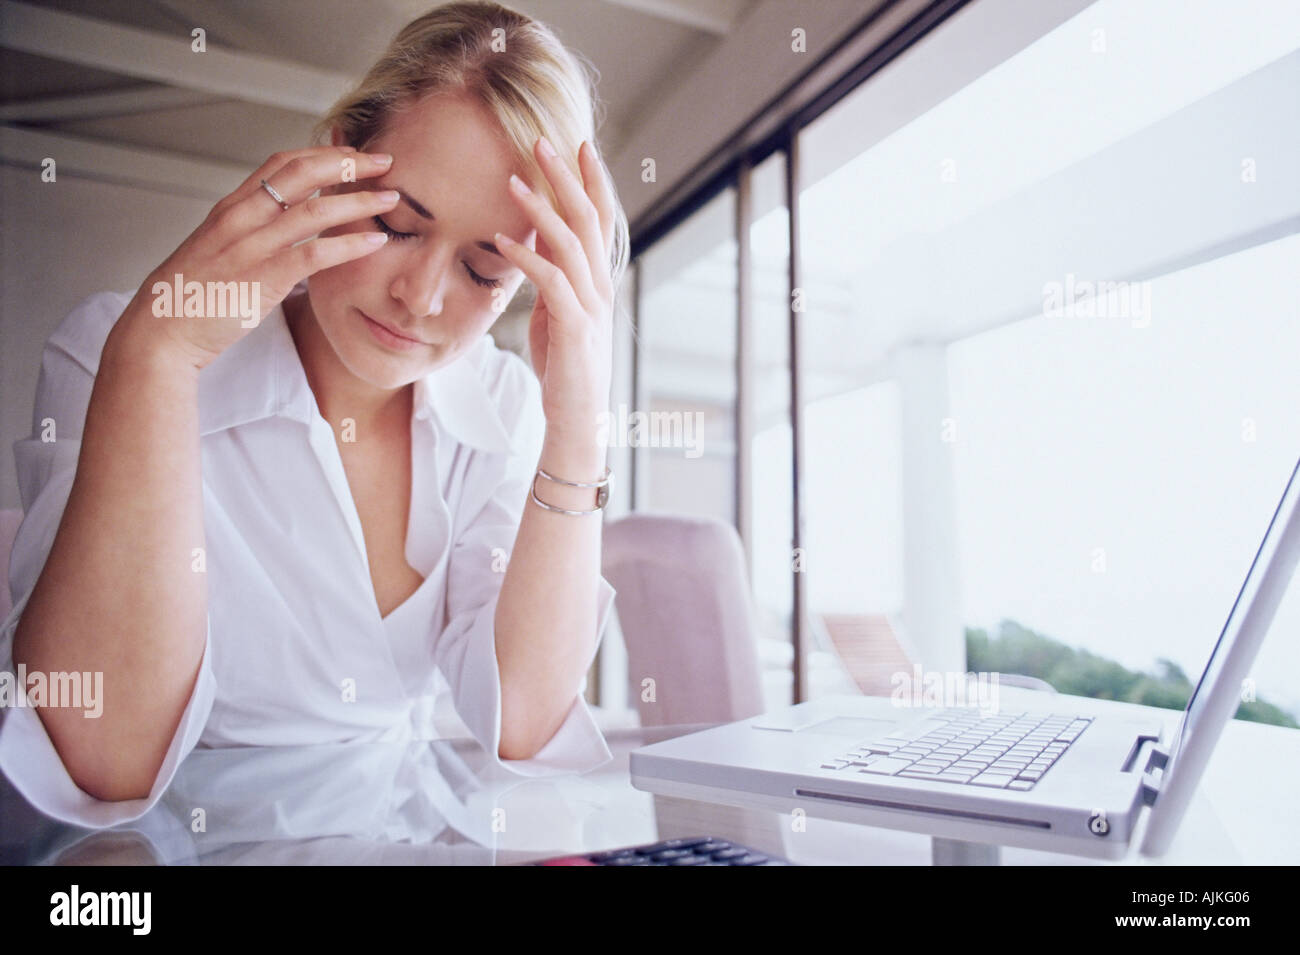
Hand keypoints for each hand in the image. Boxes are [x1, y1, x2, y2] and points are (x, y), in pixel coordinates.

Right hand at [116, 145, 399, 369]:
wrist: (161, 331)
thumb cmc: (192, 297)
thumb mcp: (219, 252)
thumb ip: (249, 235)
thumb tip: (283, 231)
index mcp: (230, 209)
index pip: (280, 163)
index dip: (322, 153)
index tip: (353, 154)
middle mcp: (240, 218)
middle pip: (301, 172)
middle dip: (348, 163)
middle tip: (385, 161)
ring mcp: (251, 245)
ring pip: (315, 209)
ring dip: (360, 200)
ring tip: (392, 198)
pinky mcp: (263, 276)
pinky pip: (316, 252)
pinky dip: (350, 244)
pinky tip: (376, 242)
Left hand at [495, 138, 616, 452]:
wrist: (577, 418)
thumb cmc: (563, 366)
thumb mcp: (557, 311)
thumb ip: (553, 273)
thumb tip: (537, 234)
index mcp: (599, 280)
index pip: (602, 218)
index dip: (591, 180)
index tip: (575, 144)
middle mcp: (601, 287)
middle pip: (589, 219)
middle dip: (565, 178)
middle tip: (543, 140)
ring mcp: (591, 307)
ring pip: (571, 244)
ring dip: (541, 208)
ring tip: (514, 180)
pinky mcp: (573, 328)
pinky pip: (551, 282)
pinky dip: (526, 257)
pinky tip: (500, 240)